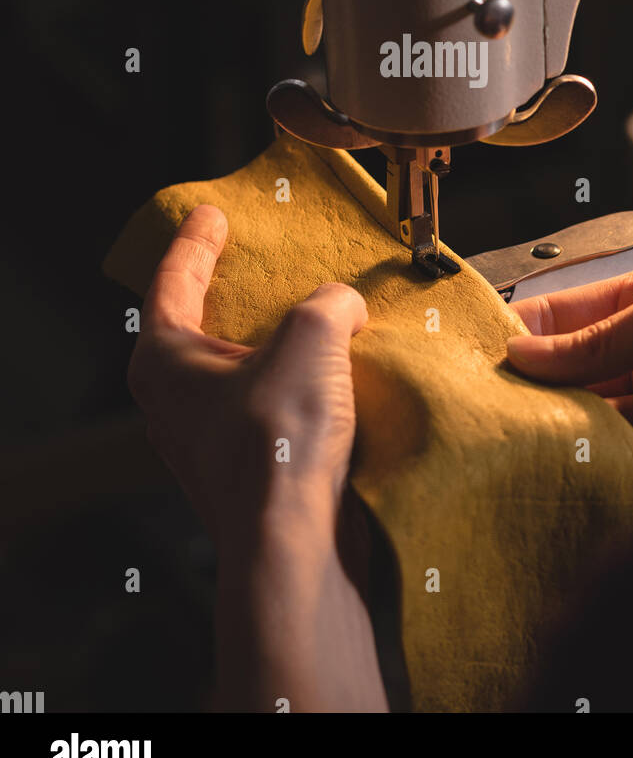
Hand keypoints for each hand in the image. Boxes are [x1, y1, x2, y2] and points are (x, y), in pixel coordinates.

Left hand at [129, 205, 386, 710]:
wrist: (294, 542)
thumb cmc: (279, 441)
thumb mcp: (313, 337)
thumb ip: (329, 303)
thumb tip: (344, 307)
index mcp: (164, 361)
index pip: (173, 282)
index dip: (197, 242)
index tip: (212, 215)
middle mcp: (172, 403)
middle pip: (198, 330)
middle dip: (230, 299)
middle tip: (253, 266)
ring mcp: (205, 442)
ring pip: (235, 377)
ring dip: (271, 349)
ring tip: (311, 322)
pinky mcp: (244, 471)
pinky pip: (264, 412)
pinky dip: (292, 388)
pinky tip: (331, 380)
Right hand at [509, 267, 632, 506]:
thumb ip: (602, 333)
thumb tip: (526, 352)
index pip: (557, 321)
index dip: (516, 339)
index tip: (475, 360)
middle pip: (563, 382)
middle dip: (527, 395)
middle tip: (487, 412)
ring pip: (584, 432)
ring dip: (554, 440)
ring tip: (517, 447)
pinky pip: (618, 476)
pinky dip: (590, 480)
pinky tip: (567, 479)